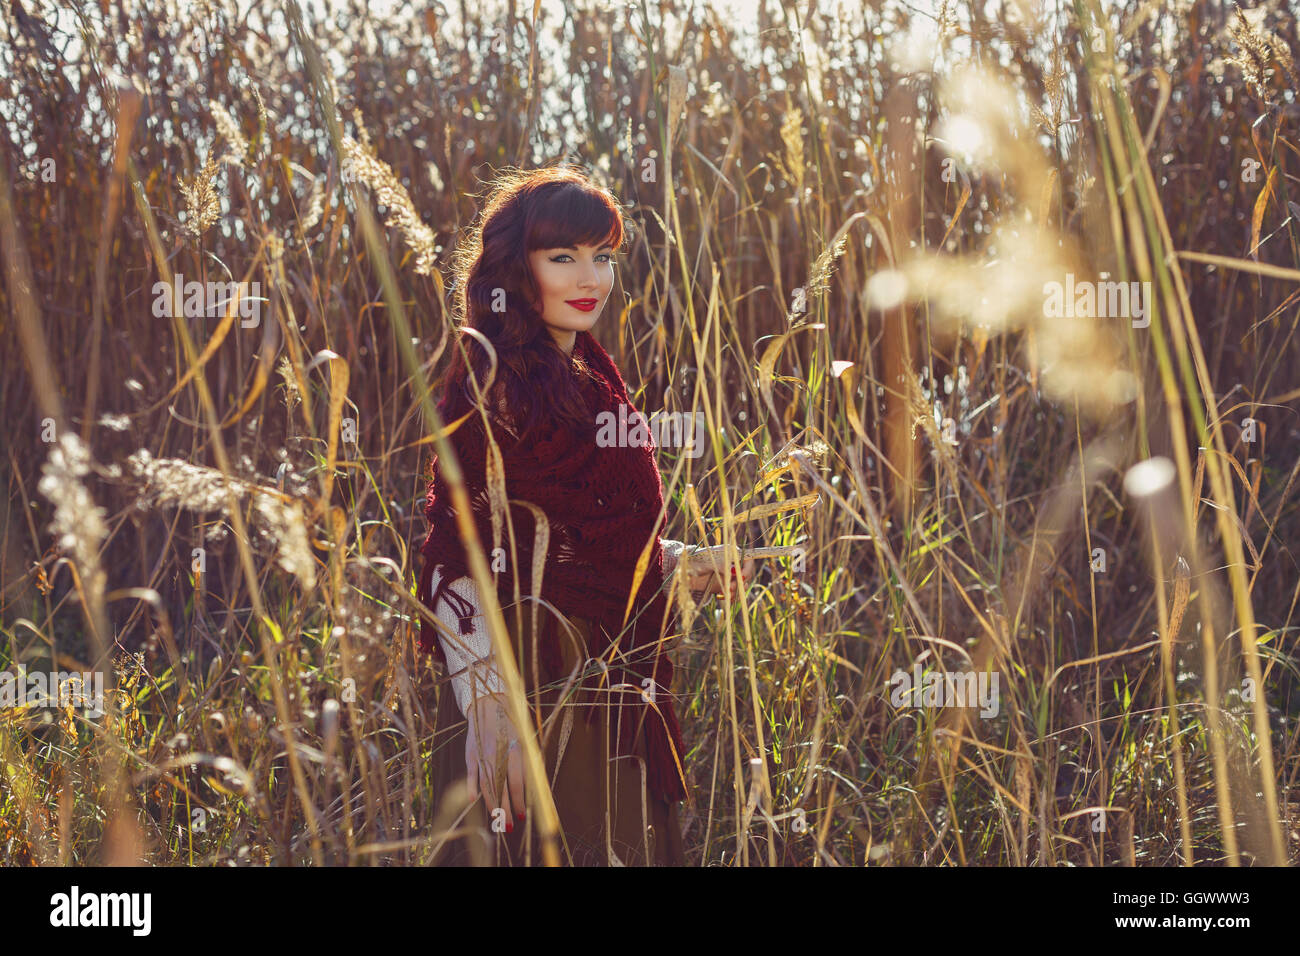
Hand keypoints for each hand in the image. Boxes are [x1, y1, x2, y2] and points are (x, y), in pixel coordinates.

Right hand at [465, 691, 524, 831]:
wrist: (489, 706)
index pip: (517, 782)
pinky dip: (471, 788)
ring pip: (486, 785)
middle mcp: (497, 754)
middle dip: (506, 809)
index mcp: (514, 750)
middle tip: (510, 826)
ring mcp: (482, 755)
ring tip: (496, 819)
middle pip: (501, 788)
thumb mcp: (525, 740)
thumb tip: (536, 787)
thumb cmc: (512, 725)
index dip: (519, 801)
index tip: (523, 816)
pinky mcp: (470, 754)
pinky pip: (470, 775)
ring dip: (491, 804)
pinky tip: (473, 801)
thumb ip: (528, 762)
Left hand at [683, 545, 754, 598]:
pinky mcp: (727, 584)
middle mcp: (733, 563)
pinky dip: (732, 597)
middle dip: (739, 582)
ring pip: (741, 585)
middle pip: (745, 574)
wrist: (686, 572)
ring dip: (736, 591)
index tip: (741, 577)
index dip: (747, 569)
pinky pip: (736, 592)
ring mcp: (731, 574)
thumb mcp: (708, 562)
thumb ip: (721, 565)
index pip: (747, 559)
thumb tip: (733, 570)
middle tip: (729, 588)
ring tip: (725, 594)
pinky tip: (723, 597)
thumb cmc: (695, 561)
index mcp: (730, 552)